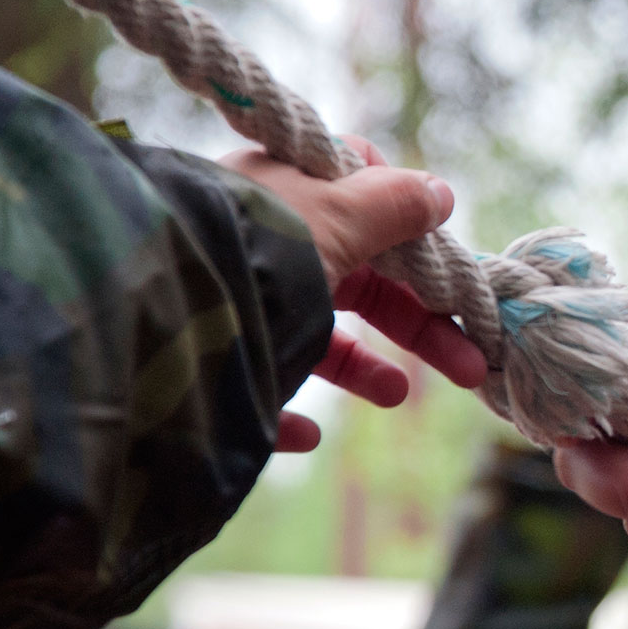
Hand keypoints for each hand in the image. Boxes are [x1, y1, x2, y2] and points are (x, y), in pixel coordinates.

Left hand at [222, 138, 487, 444]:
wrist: (156, 314)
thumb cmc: (258, 246)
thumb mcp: (339, 216)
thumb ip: (392, 205)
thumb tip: (439, 191)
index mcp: (286, 192)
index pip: (357, 195)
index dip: (407, 227)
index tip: (442, 260)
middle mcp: (262, 242)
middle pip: (357, 282)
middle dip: (415, 322)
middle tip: (471, 363)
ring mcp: (236, 301)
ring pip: (312, 335)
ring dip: (360, 367)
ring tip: (395, 395)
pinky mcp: (210, 363)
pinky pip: (255, 388)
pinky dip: (286, 414)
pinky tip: (307, 436)